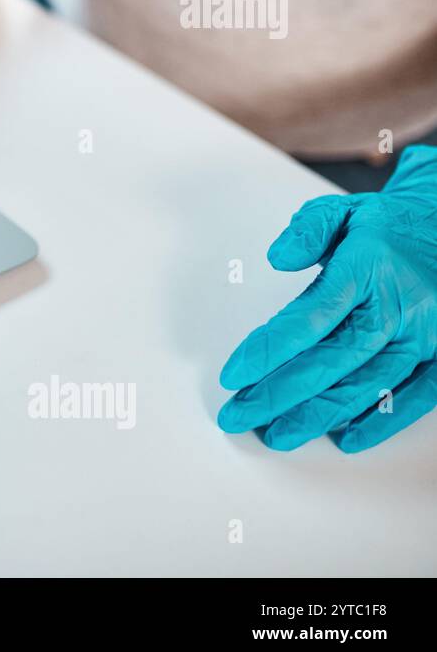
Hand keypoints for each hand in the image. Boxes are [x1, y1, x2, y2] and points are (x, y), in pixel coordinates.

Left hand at [218, 145, 436, 451]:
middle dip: (280, 394)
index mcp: (368, 269)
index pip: (310, 317)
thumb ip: (307, 230)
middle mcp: (400, 307)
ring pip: (367, 386)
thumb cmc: (385, 229)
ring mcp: (427, 335)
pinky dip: (381, 422)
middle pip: (332, 361)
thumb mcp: (341, 211)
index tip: (233, 375)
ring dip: (319, 415)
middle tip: (237, 416)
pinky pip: (416, 397)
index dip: (269, 350)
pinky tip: (345, 439)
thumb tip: (277, 258)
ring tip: (277, 434)